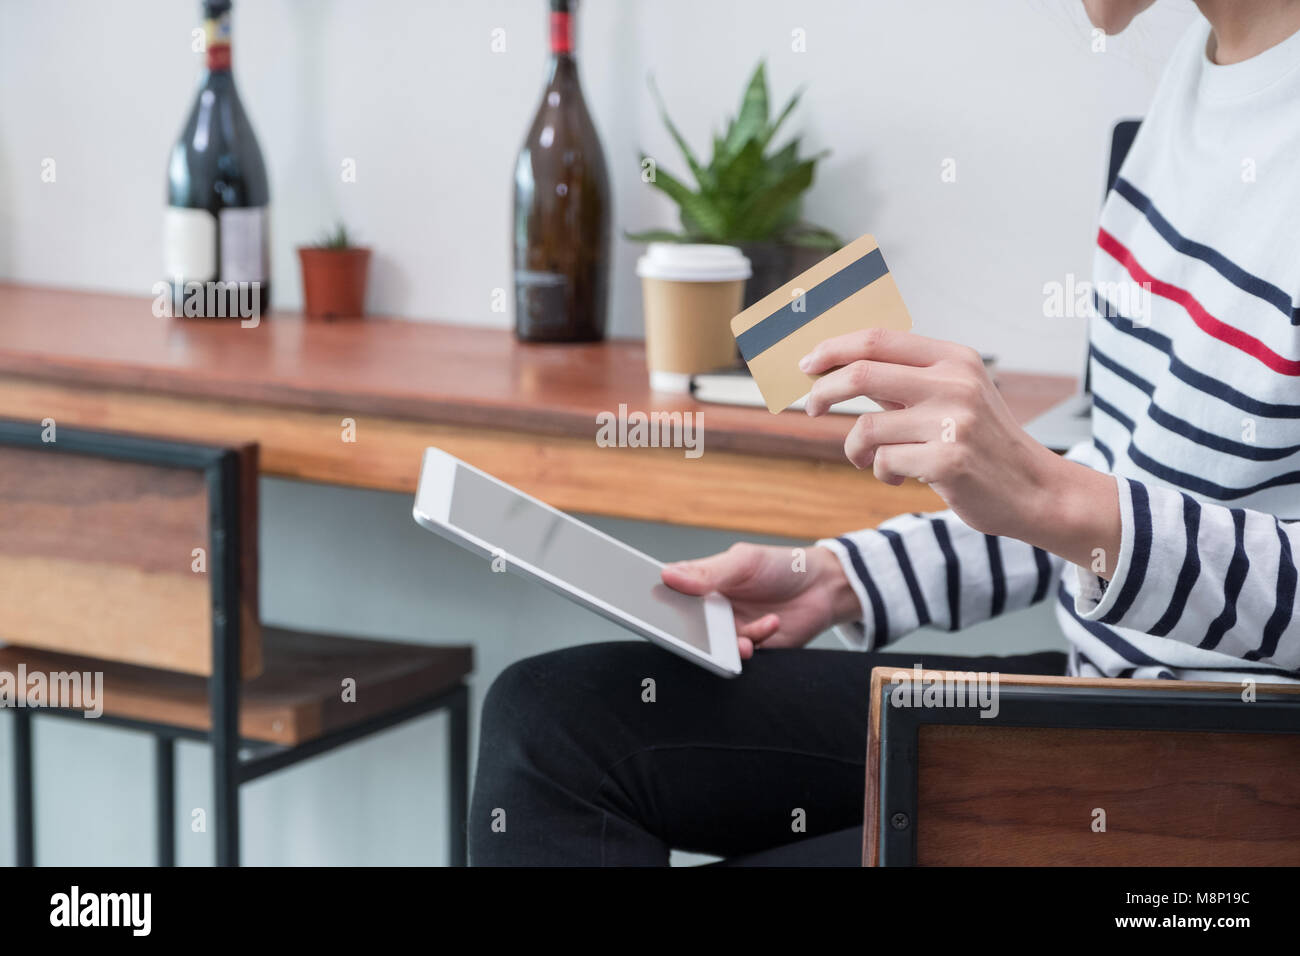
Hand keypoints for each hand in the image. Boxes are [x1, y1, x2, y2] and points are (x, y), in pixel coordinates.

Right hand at [661, 543, 858, 658]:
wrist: (824, 588)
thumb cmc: (781, 567)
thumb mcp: (743, 561)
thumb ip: (707, 572)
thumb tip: (668, 574)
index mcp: (703, 585)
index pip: (670, 596)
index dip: (656, 603)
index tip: (650, 609)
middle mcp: (712, 611)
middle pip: (687, 628)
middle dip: (690, 634)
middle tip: (700, 633)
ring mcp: (730, 631)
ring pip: (713, 648)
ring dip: (727, 646)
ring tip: (745, 640)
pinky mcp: (751, 648)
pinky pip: (740, 656)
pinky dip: (753, 644)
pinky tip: (770, 625)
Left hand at [800, 327, 1119, 571]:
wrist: (1034, 489)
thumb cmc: (982, 443)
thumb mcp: (953, 396)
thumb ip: (902, 380)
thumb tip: (837, 365)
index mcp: (953, 358)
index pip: (877, 340)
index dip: (832, 349)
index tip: (806, 366)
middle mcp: (955, 383)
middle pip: (861, 374)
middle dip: (823, 392)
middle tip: (811, 408)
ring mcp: (954, 422)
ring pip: (867, 430)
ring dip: (855, 450)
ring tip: (869, 460)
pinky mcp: (949, 461)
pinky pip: (885, 463)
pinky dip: (881, 473)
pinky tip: (898, 478)